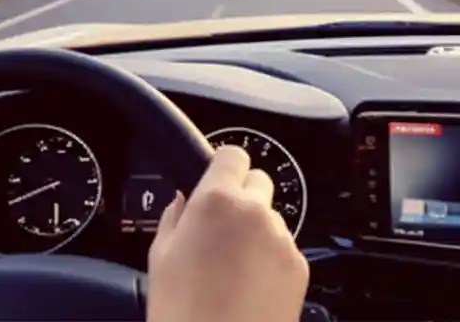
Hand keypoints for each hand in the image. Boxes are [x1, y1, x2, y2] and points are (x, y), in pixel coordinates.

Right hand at [148, 145, 308, 321]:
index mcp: (218, 200)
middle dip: (242, 199)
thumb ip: (175, 218)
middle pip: (258, 183)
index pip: (232, 155)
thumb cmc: (182, 313)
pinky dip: (270, 261)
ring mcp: (282, 240)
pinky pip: (284, 250)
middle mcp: (256, 213)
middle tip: (220, 230)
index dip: (223, 168)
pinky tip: (249, 288)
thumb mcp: (160, 258)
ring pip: (272, 219)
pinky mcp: (299, 267)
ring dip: (256, 232)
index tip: (215, 181)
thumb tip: (184, 202)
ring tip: (232, 269)